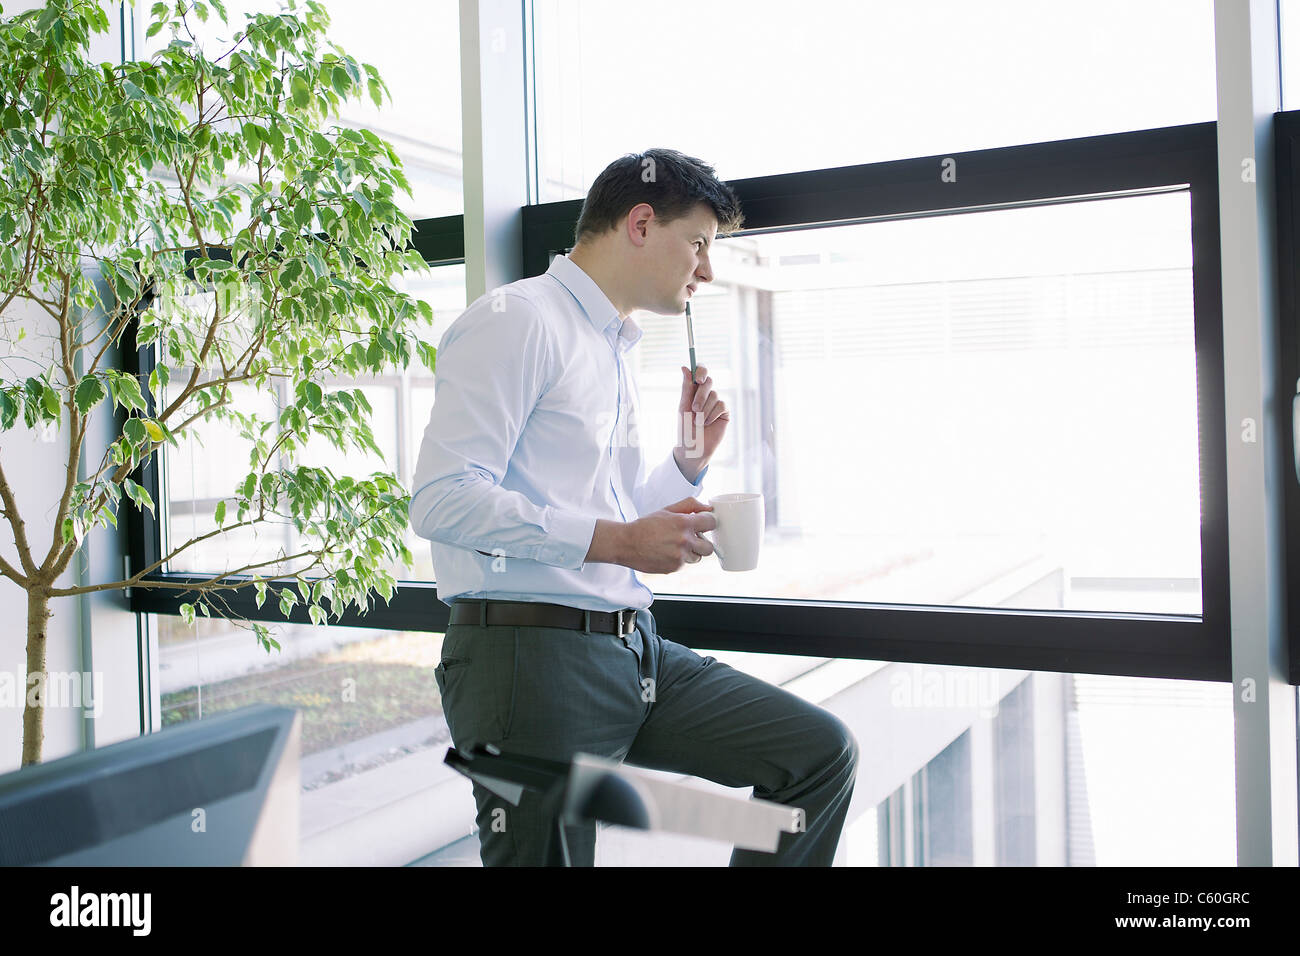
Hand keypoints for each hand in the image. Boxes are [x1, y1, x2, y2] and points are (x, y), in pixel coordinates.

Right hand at [622, 497, 716, 573]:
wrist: (627, 544)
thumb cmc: (645, 526)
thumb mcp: (667, 510)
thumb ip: (689, 505)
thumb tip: (707, 508)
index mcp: (684, 523)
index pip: (711, 523)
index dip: (707, 523)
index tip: (703, 524)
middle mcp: (684, 541)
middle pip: (709, 547)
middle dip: (703, 542)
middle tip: (692, 539)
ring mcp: (680, 556)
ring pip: (697, 557)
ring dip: (690, 552)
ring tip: (674, 546)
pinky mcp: (674, 567)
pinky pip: (684, 564)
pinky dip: (678, 559)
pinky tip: (666, 553)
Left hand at [675, 365, 727, 479]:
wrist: (693, 448)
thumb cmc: (685, 429)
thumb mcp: (683, 407)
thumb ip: (686, 388)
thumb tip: (685, 367)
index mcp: (693, 391)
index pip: (700, 372)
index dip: (701, 371)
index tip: (698, 379)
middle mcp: (705, 395)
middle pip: (708, 382)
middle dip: (700, 396)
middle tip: (694, 409)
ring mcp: (715, 403)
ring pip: (714, 395)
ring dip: (704, 409)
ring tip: (698, 422)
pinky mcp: (724, 412)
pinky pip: (721, 405)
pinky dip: (712, 414)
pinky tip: (707, 424)